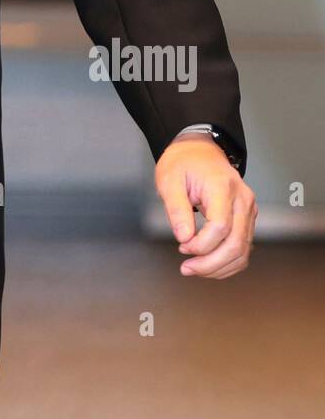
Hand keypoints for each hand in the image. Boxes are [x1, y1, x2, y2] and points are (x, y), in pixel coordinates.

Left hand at [155, 135, 256, 278]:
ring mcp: (248, 210)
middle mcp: (242, 200)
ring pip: (243, 251)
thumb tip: (184, 238)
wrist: (199, 150)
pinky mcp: (247, 219)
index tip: (182, 246)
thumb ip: (177, 209)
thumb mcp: (169, 180)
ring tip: (194, 268)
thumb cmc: (183, 163)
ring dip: (219, 267)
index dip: (201, 245)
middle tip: (187, 268)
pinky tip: (208, 264)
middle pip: (236, 244)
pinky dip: (227, 262)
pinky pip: (243, 248)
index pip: (220, 227)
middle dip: (210, 263)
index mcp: (223, 187)